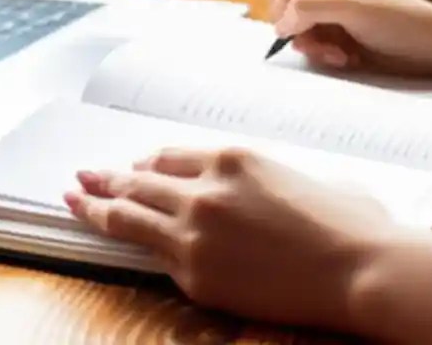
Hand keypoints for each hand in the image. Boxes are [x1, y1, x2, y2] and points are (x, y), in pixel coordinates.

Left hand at [64, 147, 394, 332]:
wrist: (358, 268)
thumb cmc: (348, 222)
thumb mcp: (300, 176)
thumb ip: (264, 177)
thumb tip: (256, 190)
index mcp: (231, 157)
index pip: (168, 157)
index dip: (146, 163)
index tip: (134, 167)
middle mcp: (204, 190)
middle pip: (137, 181)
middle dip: (105, 178)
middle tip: (83, 176)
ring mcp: (194, 234)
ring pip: (128, 217)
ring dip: (94, 207)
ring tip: (73, 200)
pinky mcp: (195, 275)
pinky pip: (156, 258)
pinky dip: (135, 247)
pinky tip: (118, 243)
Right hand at [267, 0, 431, 73]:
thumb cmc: (402, 21)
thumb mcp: (355, 7)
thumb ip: (312, 6)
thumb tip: (282, 22)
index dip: (281, 6)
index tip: (292, 29)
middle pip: (288, 10)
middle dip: (302, 32)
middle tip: (324, 46)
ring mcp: (335, 14)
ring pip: (299, 33)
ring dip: (315, 48)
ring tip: (340, 55)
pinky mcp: (341, 37)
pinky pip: (315, 48)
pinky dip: (326, 56)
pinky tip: (348, 59)